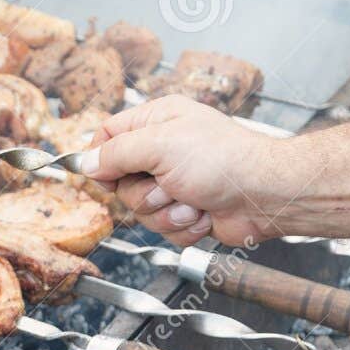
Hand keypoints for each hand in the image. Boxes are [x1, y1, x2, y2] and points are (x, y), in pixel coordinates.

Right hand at [77, 95, 295, 247]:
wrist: (264, 196)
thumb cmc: (223, 161)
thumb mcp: (160, 145)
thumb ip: (116, 153)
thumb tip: (85, 162)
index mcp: (157, 122)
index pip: (107, 136)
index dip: (100, 160)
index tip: (107, 177)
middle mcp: (163, 150)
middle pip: (121, 182)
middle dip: (143, 195)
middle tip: (168, 187)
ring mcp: (174, 182)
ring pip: (141, 210)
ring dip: (165, 213)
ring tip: (192, 202)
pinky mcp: (185, 210)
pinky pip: (163, 228)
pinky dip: (182, 226)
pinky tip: (202, 215)